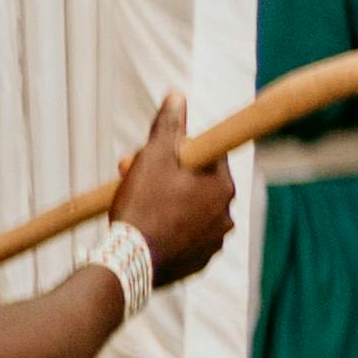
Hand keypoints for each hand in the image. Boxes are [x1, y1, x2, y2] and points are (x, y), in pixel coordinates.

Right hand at [107, 94, 234, 285]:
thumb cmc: (143, 205)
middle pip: (200, 185)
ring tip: (139, 205)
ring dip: (172, 204)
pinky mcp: (200, 262)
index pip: (208, 155)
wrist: (130, 260)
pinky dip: (172, 230)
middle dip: (170, 177)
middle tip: (136, 176)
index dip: (179, 150)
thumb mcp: (152, 157)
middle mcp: (227, 214)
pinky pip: (188, 237)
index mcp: (222, 186)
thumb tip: (177, 96)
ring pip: (194, 212)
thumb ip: (168, 127)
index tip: (156, 154)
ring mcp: (215, 241)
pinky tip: (148, 229)